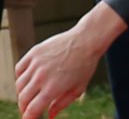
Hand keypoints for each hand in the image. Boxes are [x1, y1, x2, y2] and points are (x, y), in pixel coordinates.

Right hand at [17, 3, 124, 118]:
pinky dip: (20, 76)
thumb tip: (49, 115)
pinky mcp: (34, 52)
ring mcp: (36, 64)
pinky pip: (19, 69)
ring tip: (31, 93)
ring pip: (19, 85)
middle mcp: (42, 76)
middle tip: (29, 108)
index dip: (28, 118)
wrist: (87, 40)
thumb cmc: (85, 65)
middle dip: (24, 107)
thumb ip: (62, 103)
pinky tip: (28, 79)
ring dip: (22, 92)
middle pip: (23, 99)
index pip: (32, 110)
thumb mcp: (78, 88)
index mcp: (53, 88)